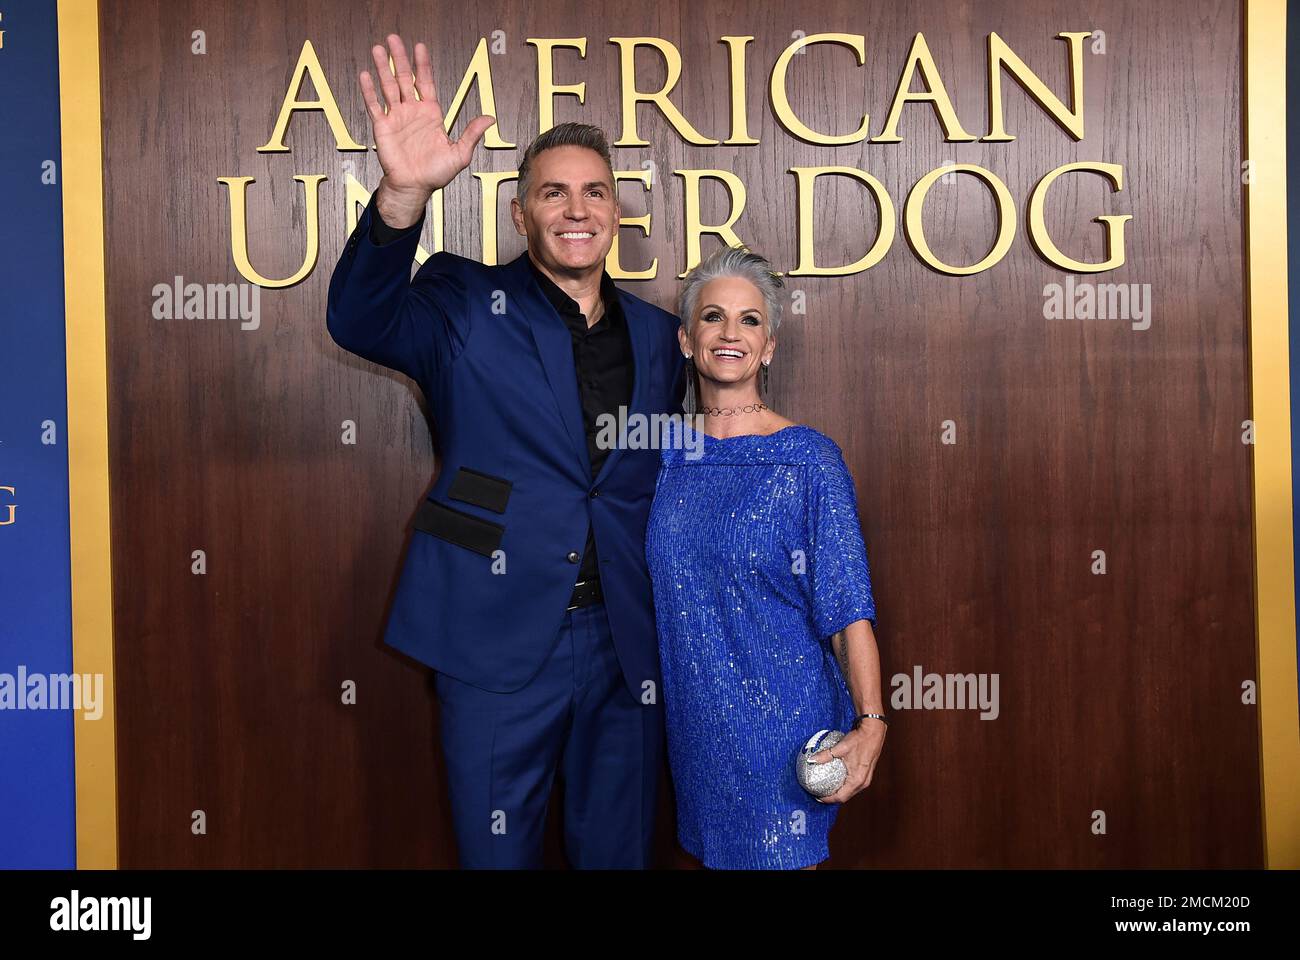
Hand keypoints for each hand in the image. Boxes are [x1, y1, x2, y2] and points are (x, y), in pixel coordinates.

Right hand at [359, 34, 495, 226]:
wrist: (415, 187)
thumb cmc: (436, 173)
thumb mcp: (460, 153)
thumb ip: (472, 133)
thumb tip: (490, 118)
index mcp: (431, 114)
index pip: (426, 83)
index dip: (423, 65)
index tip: (419, 47)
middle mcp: (413, 112)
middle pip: (405, 79)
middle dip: (401, 59)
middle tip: (394, 39)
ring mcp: (397, 117)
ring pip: (388, 87)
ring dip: (383, 68)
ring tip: (379, 50)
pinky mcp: (383, 127)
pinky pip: (374, 105)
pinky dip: (369, 91)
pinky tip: (365, 75)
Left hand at [811, 721, 884, 804]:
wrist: (874, 731)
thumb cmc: (860, 740)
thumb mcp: (840, 748)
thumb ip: (825, 755)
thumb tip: (812, 759)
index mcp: (857, 780)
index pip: (841, 797)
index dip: (828, 799)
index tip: (817, 797)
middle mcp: (863, 782)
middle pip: (845, 796)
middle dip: (832, 797)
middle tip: (820, 793)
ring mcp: (865, 779)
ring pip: (850, 791)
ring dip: (839, 792)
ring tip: (826, 788)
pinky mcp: (865, 773)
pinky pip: (853, 784)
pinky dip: (844, 785)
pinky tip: (836, 779)